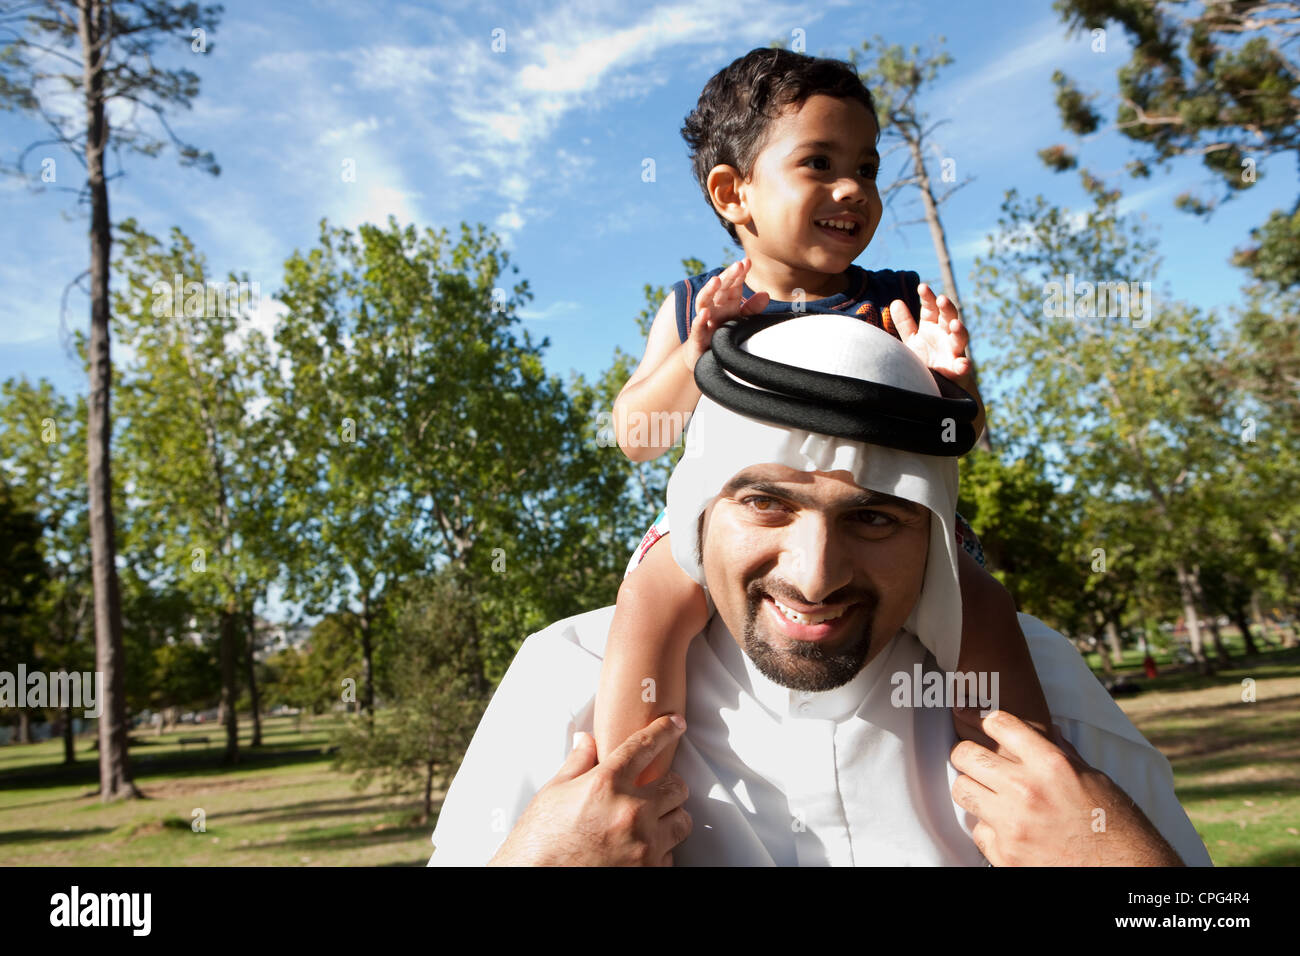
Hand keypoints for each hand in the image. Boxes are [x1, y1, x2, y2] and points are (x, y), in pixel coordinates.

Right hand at [488, 715, 692, 865]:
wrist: (534, 879)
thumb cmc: (540, 840)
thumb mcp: (554, 793)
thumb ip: (578, 763)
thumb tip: (586, 740)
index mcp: (607, 784)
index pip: (645, 745)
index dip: (664, 730)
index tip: (675, 724)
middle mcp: (631, 811)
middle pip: (677, 787)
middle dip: (668, 786)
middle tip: (653, 791)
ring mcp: (644, 844)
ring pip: (682, 821)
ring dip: (670, 818)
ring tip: (650, 821)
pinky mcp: (648, 870)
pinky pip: (671, 854)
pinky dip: (660, 850)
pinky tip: (640, 847)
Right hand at [681, 258, 769, 371]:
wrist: (704, 357)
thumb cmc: (723, 335)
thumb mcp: (740, 321)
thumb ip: (752, 309)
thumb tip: (765, 295)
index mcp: (726, 303)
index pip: (733, 284)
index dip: (739, 273)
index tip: (747, 261)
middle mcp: (714, 308)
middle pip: (719, 289)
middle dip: (727, 276)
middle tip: (737, 265)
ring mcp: (704, 321)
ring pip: (703, 302)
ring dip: (709, 291)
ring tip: (716, 280)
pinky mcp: (697, 337)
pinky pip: (697, 327)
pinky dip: (699, 320)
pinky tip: (705, 312)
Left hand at [891, 283, 972, 386]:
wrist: (934, 384)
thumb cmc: (923, 358)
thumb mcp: (912, 340)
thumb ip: (905, 323)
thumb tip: (895, 302)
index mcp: (932, 326)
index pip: (931, 308)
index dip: (928, 298)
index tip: (922, 287)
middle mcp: (945, 335)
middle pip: (948, 317)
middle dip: (946, 308)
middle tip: (941, 299)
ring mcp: (953, 351)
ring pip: (960, 338)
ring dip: (959, 330)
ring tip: (955, 324)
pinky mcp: (957, 369)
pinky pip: (962, 367)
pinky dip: (963, 366)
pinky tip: (963, 365)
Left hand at [949, 709, 1184, 866]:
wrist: (1125, 872)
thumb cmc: (1116, 826)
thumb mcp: (1093, 778)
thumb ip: (1060, 754)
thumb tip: (1045, 733)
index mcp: (1050, 764)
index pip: (998, 723)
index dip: (991, 723)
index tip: (990, 728)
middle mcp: (1026, 789)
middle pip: (965, 754)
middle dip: (969, 754)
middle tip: (978, 761)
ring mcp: (1012, 824)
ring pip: (961, 789)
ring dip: (974, 789)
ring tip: (990, 794)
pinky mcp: (1005, 854)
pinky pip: (977, 830)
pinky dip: (989, 828)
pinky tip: (1008, 828)